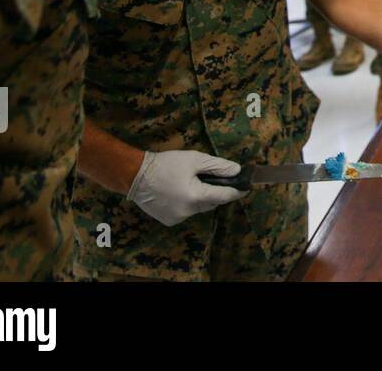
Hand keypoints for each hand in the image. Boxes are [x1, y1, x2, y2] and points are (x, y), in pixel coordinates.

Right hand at [126, 150, 246, 226]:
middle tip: (214, 178)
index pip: (224, 196)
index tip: (246, 186)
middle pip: (212, 202)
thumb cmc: (166, 165)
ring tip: (194, 182)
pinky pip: (187, 212)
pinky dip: (189, 203)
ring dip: (202, 197)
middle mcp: (188, 212)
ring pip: (199, 208)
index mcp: (196, 197)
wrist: (135, 176)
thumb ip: (217, 166)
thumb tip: (236, 171)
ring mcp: (178, 218)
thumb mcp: (194, 160)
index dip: (237, 191)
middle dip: (216, 191)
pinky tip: (180, 191)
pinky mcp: (169, 220)